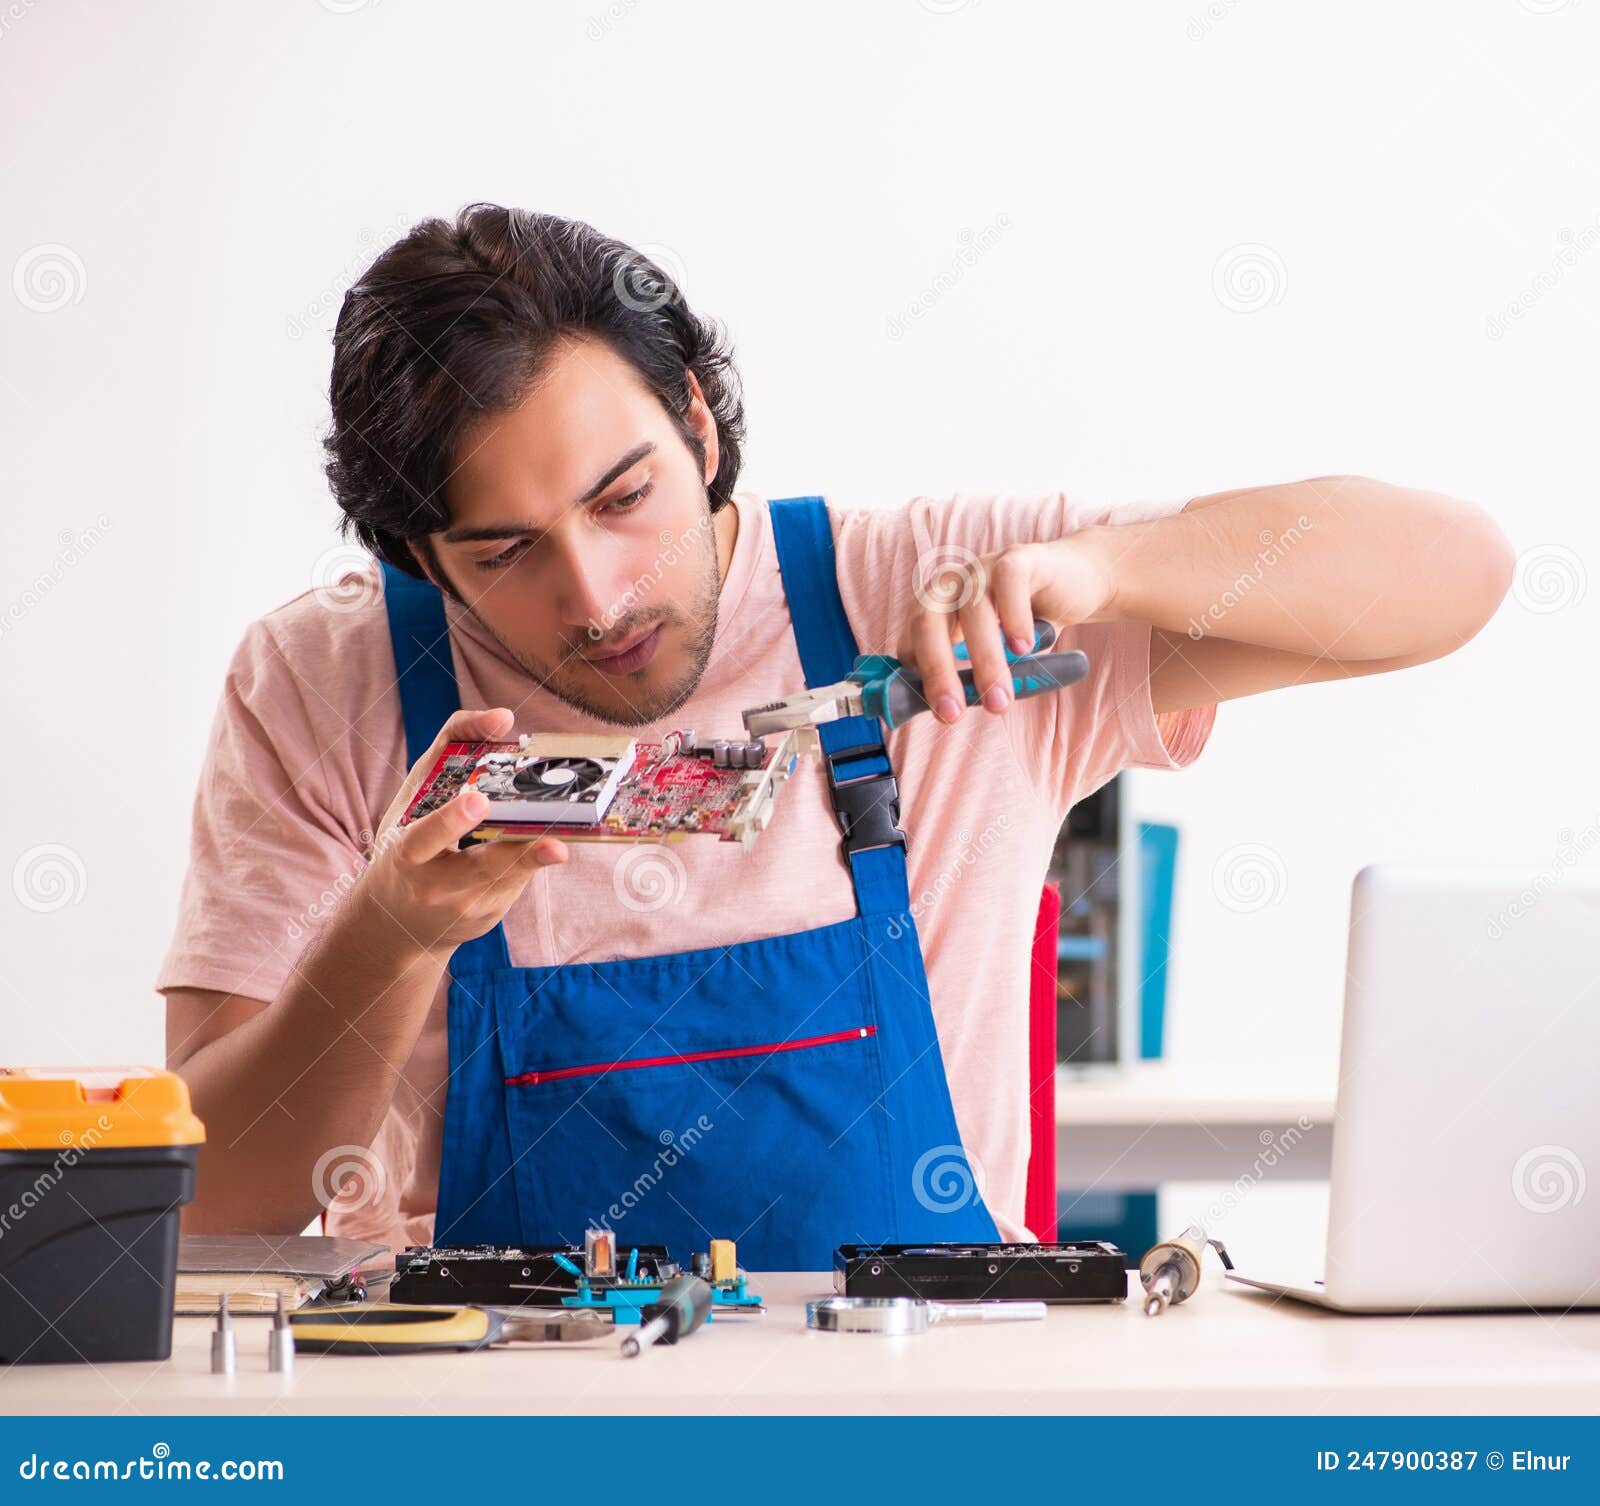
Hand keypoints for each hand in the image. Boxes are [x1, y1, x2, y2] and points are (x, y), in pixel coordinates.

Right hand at [356, 707, 568, 957]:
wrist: (397, 919)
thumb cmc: (408, 841)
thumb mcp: (415, 792)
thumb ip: (452, 744)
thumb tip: (503, 717)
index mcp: (406, 853)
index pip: (423, 839)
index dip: (450, 821)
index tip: (477, 800)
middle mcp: (434, 886)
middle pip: (478, 869)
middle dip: (512, 855)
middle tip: (549, 841)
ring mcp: (465, 907)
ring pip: (508, 880)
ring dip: (535, 859)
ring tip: (559, 846)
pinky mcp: (489, 914)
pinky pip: (518, 883)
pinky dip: (535, 860)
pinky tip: (551, 844)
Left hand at [896, 533, 1115, 723]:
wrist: (1078, 583)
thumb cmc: (1028, 626)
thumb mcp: (995, 657)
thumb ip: (972, 678)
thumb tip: (949, 713)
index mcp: (935, 611)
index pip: (910, 642)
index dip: (919, 679)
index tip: (941, 711)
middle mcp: (951, 587)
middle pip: (928, 623)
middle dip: (938, 672)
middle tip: (952, 714)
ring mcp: (982, 568)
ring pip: (973, 610)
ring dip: (985, 661)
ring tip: (999, 699)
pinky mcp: (1019, 557)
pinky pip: (1008, 581)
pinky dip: (1013, 616)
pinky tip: (1023, 648)